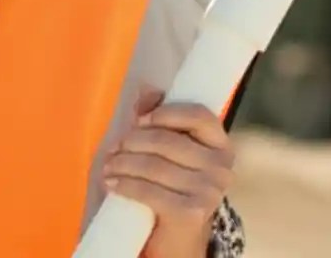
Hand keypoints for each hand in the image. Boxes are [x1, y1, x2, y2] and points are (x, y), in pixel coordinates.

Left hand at [102, 88, 235, 257]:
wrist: (177, 239)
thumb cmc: (170, 188)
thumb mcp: (165, 151)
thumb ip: (158, 117)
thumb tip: (146, 90)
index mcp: (220, 145)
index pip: (198, 115)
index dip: (165, 113)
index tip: (139, 120)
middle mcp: (222, 167)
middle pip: (166, 140)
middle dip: (132, 141)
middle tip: (113, 148)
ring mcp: (210, 191)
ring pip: (153, 165)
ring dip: (122, 164)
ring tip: (108, 166)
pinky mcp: (192, 213)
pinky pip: (148, 190)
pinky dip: (124, 185)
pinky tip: (112, 183)